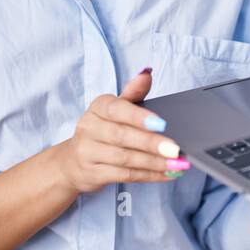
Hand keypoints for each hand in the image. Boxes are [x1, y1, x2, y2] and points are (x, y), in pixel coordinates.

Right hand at [52, 68, 188, 193]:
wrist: (72, 161)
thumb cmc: (102, 130)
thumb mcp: (115, 108)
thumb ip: (133, 92)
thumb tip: (147, 74)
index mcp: (98, 107)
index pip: (117, 109)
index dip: (138, 117)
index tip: (161, 123)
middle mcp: (89, 128)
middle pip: (122, 136)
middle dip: (151, 143)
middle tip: (175, 149)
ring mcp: (88, 152)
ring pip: (125, 159)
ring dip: (154, 163)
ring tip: (176, 164)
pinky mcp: (93, 173)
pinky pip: (124, 175)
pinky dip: (148, 176)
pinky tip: (166, 175)